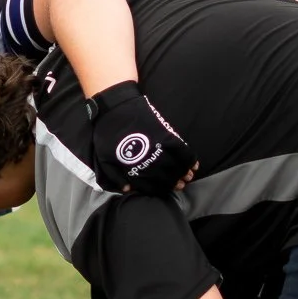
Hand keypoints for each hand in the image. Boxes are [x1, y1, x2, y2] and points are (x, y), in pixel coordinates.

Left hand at [86, 81, 195, 195]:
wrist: (115, 108)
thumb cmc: (107, 133)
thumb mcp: (103, 159)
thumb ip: (116, 177)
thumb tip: (128, 190)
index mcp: (132, 167)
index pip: (150, 185)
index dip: (160, 190)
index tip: (167, 190)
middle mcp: (147, 159)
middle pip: (165, 177)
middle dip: (175, 183)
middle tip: (181, 185)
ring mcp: (157, 146)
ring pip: (175, 165)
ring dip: (184, 173)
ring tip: (188, 176)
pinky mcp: (165, 133)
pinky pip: (181, 149)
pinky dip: (189, 158)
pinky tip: (193, 164)